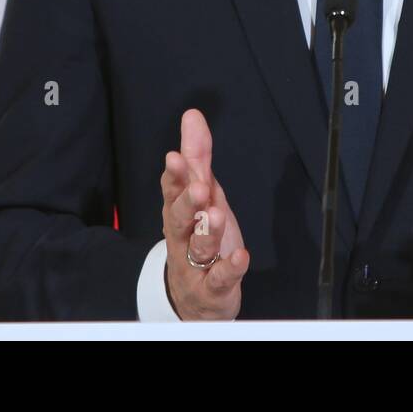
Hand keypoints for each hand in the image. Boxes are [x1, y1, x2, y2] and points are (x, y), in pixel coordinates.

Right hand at [161, 108, 249, 319]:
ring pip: (198, 248)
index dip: (175, 175)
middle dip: (187, 202)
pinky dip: (230, 268)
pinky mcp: (212, 288)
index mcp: (179, 211)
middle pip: (180, 219)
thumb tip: (192, 116)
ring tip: (217, 217)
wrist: (195, 296)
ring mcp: (195, 264)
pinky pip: (219, 279)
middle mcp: (183, 236)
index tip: (175, 158)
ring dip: (207, 232)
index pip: (172, 190)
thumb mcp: (200, 192)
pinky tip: (240, 256)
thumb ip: (197, 155)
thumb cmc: (197, 235)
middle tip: (198, 187)